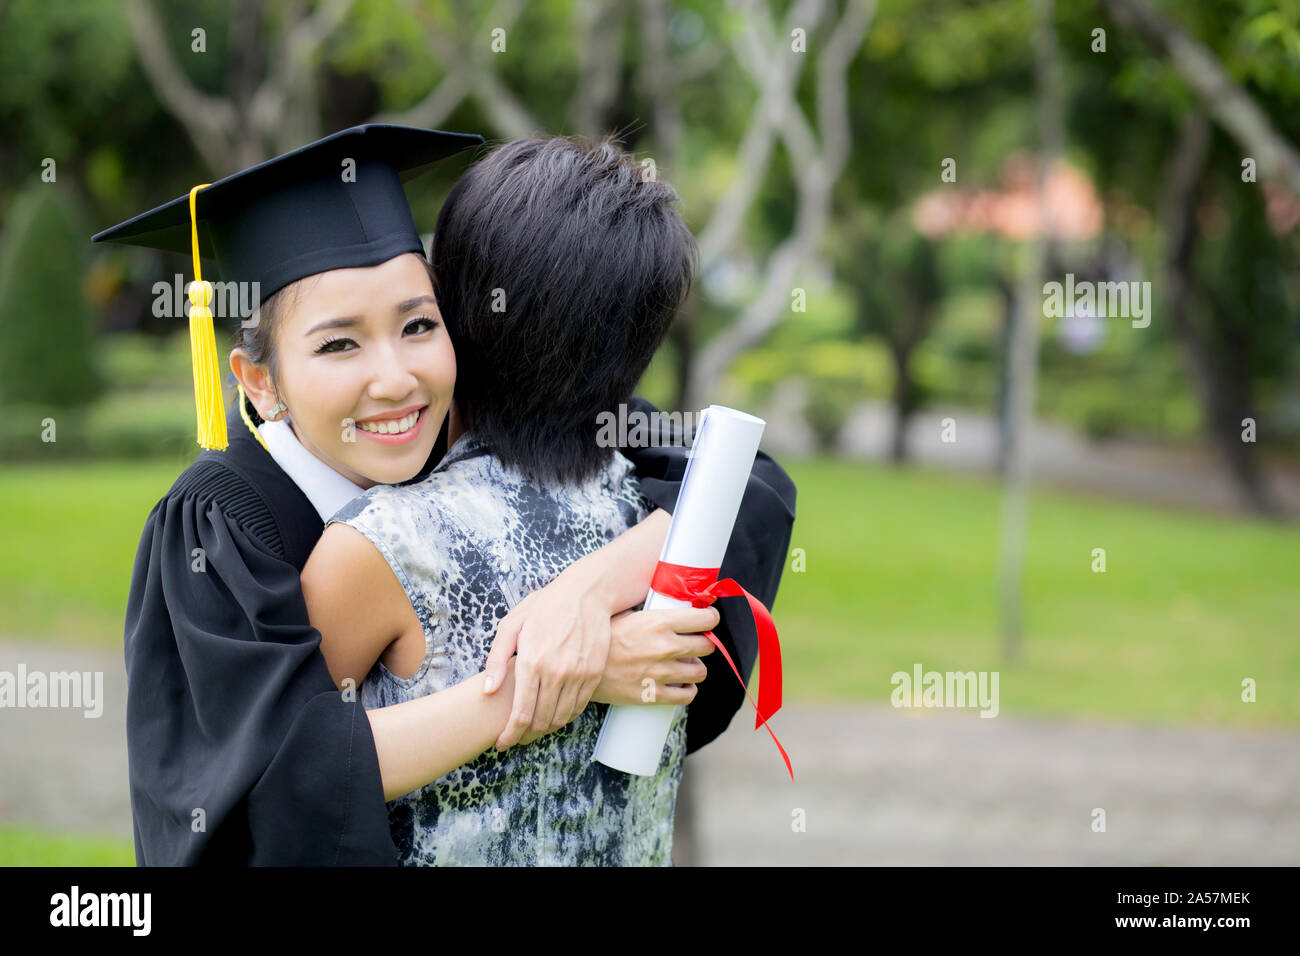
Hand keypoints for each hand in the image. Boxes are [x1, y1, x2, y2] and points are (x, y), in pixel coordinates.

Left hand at [483, 564, 613, 751]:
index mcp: (532, 662)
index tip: (502, 742)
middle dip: (525, 736)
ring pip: (561, 718)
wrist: (586, 594)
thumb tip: (488, 690)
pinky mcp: (593, 674)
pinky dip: (565, 717)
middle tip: (516, 738)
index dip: (510, 734)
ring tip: (533, 728)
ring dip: (546, 729)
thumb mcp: (511, 626)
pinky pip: (579, 706)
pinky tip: (554, 714)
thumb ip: (497, 660)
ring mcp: (578, 675)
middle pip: (541, 722)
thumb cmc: (544, 607)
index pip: (521, 714)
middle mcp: (556, 673)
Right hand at [593, 606, 719, 707]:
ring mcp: (661, 672)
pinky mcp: (654, 695)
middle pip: (707, 646)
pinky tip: (681, 684)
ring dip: (695, 667)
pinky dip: (688, 689)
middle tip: (694, 643)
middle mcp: (666, 647)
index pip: (706, 619)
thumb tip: (677, 606)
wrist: (579, 666)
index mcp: (660, 622)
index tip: (707, 620)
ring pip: (700, 672)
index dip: (710, 619)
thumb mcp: (629, 614)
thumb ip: (655, 613)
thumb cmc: (603, 637)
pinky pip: (687, 695)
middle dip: (703, 643)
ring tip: (685, 665)